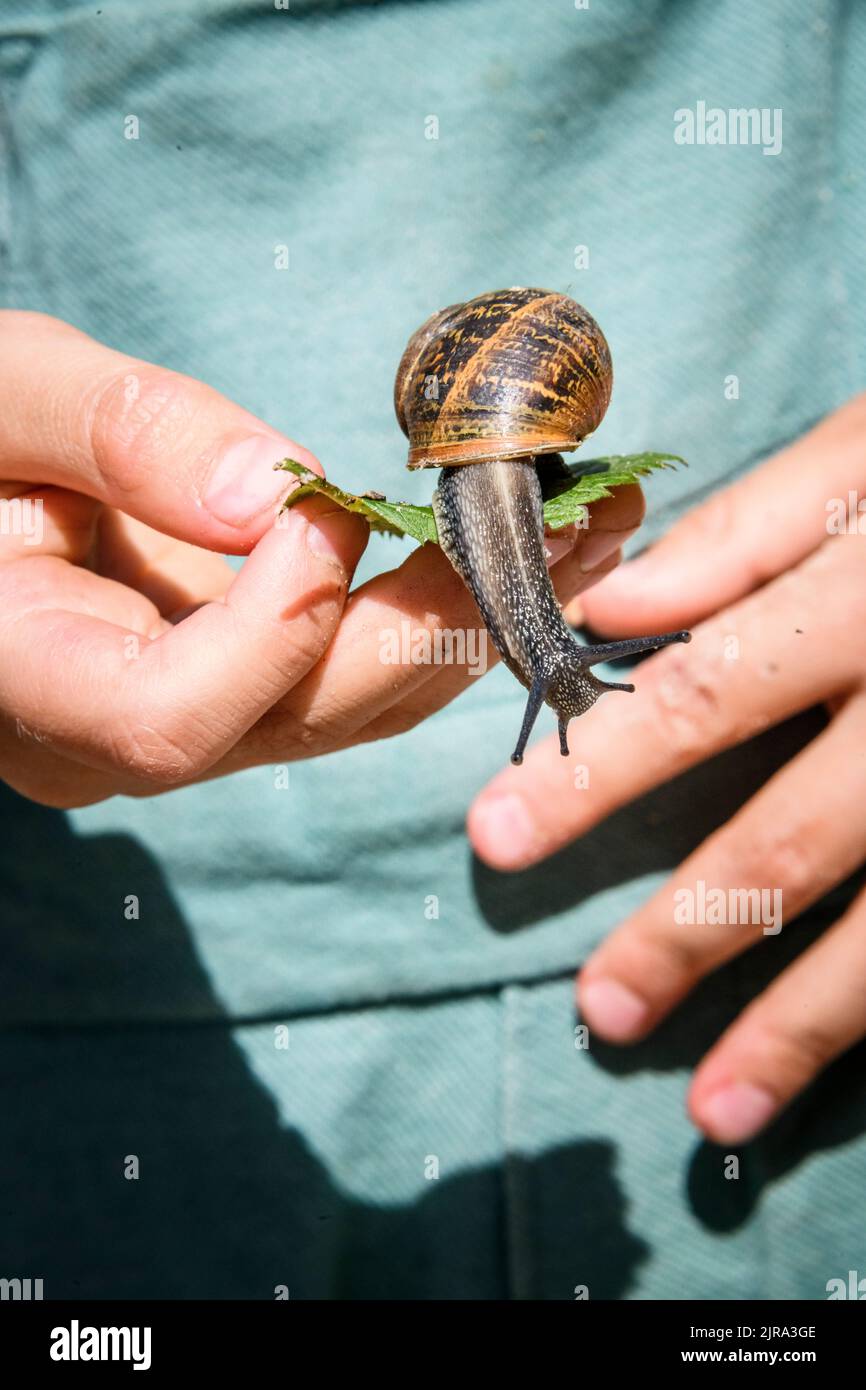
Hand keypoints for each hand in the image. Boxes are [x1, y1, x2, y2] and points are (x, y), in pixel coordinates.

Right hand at [0, 312, 642, 805]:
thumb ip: (114, 436)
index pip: (172, 718)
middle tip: (568, 513)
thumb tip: (274, 493)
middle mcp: (123, 740)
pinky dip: (454, 613)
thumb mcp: (2, 395)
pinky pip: (369, 677)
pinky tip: (539, 550)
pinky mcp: (256, 689)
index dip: (271, 628)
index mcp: (36, 680)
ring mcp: (203, 723)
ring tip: (596, 523)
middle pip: (307, 717)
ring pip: (364, 709)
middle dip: (442, 618)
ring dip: (484, 617)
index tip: (326, 505)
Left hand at [469, 394, 865, 1144]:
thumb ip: (752, 531)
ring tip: (717, 1111)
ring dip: (802, 1029)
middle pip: (794, 844)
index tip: (498, 838)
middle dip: (690, 937)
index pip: (706, 697)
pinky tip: (837, 1067)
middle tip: (603, 1012)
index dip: (598, 772)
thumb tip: (618, 603)